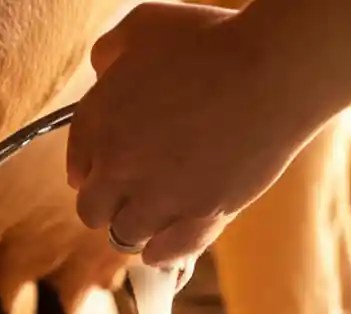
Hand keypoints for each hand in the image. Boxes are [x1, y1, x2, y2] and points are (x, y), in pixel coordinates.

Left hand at [67, 2, 324, 266]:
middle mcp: (122, 165)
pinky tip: (165, 243)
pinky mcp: (201, 217)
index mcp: (101, 121)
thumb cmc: (213, 41)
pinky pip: (165, 252)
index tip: (108, 169)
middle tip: (131, 194)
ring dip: (136, 226)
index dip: (92, 169)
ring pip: (126, 236)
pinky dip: (162, 250)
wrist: (273, 72)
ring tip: (155, 214)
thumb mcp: (145, 24)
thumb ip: (110, 52)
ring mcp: (161, 196)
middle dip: (108, 204)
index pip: (77, 167)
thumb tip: (102, 72)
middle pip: (92, 211)